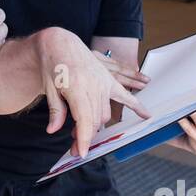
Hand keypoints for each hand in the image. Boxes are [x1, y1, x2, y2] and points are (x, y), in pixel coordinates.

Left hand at [37, 30, 149, 158]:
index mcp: (78, 88)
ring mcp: (104, 82)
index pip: (85, 120)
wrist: (61, 43)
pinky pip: (125, 95)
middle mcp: (94, 86)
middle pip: (95, 121)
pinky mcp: (109, 80)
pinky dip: (136, 106)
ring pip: (105, 114)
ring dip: (96, 127)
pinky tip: (146, 116)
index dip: (83, 139)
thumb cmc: (52, 64)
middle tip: (74, 146)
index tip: (81, 152)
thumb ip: (56, 111)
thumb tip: (53, 130)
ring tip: (82, 133)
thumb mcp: (49, 88)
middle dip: (85, 137)